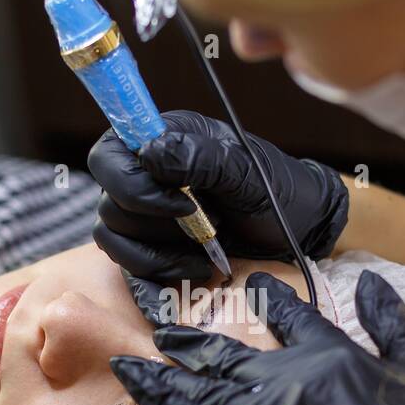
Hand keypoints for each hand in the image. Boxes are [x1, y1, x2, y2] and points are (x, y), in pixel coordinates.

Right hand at [88, 110, 348, 281]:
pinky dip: (159, 266)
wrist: (296, 232)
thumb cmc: (276, 194)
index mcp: (164, 138)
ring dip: (162, 246)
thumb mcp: (247, 174)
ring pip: (113, 232)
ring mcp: (143, 208)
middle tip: (204, 222)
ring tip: (208, 245)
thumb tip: (150, 150)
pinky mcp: (147, 241)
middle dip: (156, 219)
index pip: (109, 155)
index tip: (183, 202)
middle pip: (109, 199)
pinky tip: (197, 263)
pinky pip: (125, 258)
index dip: (131, 184)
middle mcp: (145, 170)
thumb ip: (201, 159)